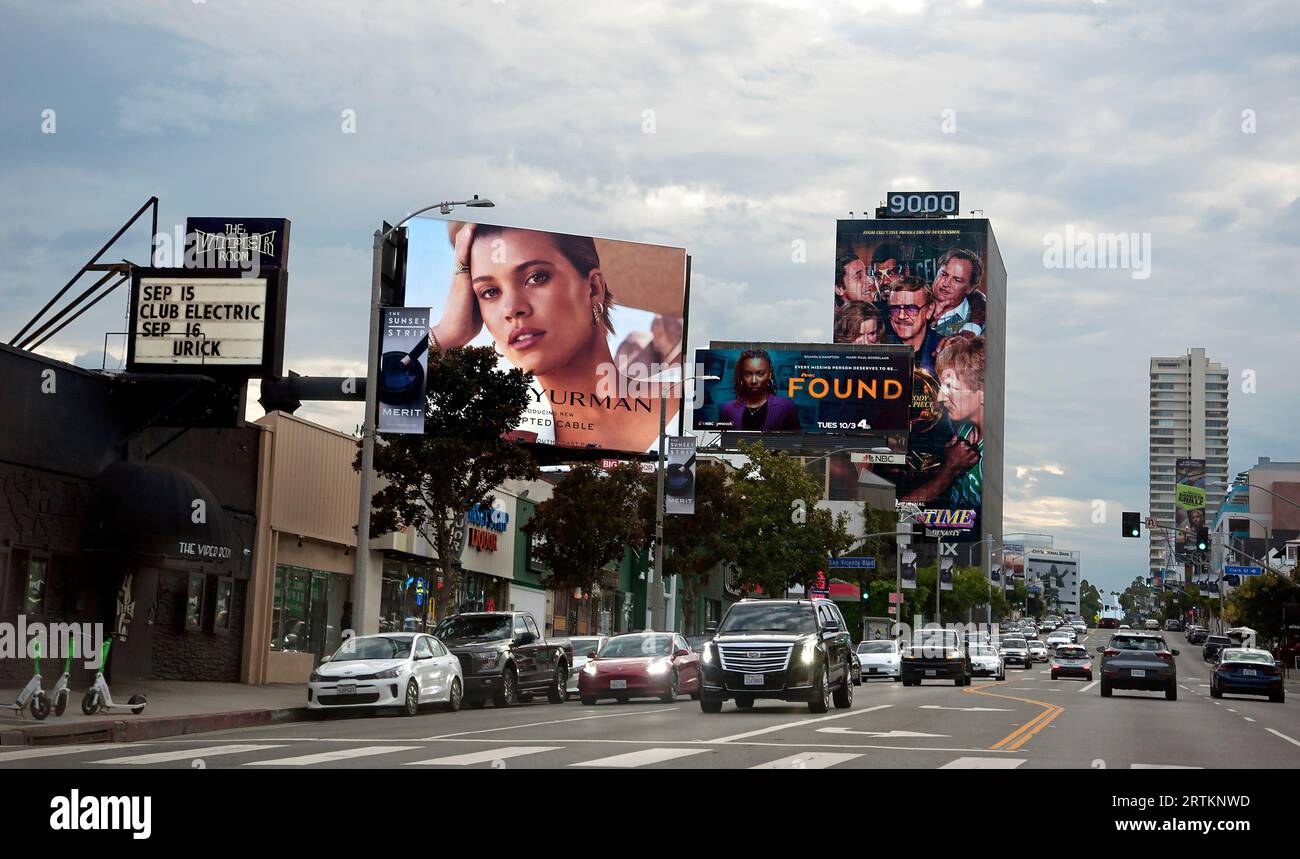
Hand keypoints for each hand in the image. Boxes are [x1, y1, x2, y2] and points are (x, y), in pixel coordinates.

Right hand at [431, 222, 481, 348]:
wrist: (454, 333)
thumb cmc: (467, 322)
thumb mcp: (481, 303)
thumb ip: (488, 293)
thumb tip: (503, 290)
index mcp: (468, 278)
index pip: (472, 252)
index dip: (479, 238)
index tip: (490, 224)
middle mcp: (462, 273)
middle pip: (466, 244)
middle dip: (474, 229)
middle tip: (484, 212)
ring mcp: (459, 275)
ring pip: (463, 245)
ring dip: (470, 229)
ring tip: (478, 212)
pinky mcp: (459, 279)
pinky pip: (462, 256)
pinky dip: (466, 241)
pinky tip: (471, 228)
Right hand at [943, 436, 980, 471]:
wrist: (951, 469)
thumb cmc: (948, 459)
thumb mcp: (947, 446)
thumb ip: (952, 439)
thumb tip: (955, 435)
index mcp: (962, 443)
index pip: (963, 438)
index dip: (960, 442)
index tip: (959, 445)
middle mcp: (969, 448)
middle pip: (970, 443)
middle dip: (967, 446)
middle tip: (962, 451)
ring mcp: (974, 454)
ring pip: (975, 448)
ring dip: (972, 450)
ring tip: (965, 455)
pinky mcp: (976, 459)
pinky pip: (978, 454)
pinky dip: (975, 456)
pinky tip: (969, 458)